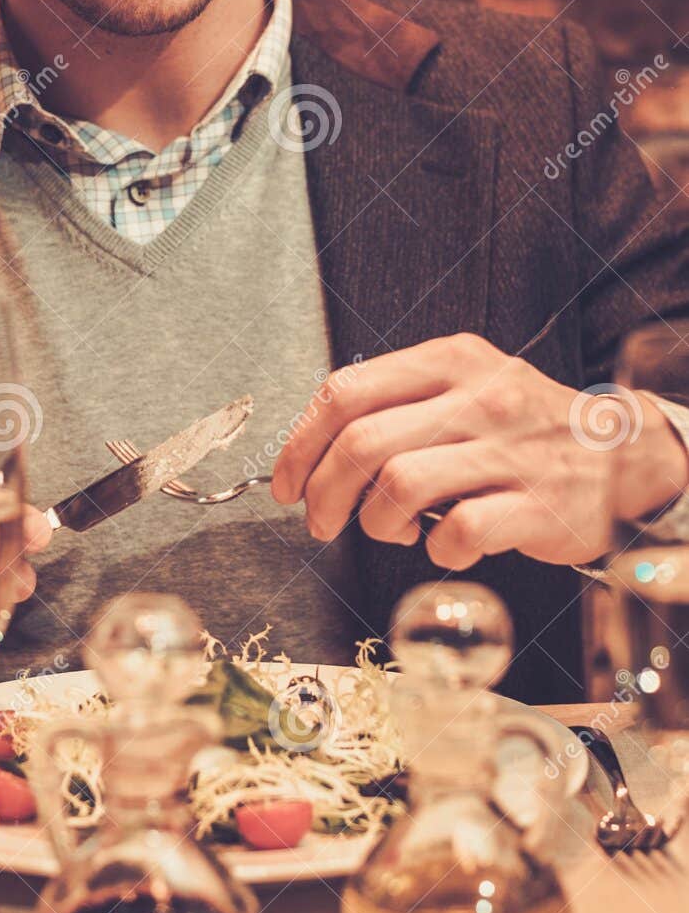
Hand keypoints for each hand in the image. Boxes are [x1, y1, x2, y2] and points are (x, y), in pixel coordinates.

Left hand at [270, 333, 688, 571]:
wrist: (625, 454)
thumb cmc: (525, 428)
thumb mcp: (466, 386)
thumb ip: (400, 404)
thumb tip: (318, 451)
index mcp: (451, 361)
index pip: (345, 391)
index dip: (300, 444)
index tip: (287, 483)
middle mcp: (478, 397)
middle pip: (362, 442)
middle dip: (324, 493)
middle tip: (322, 523)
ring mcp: (509, 450)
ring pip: (400, 485)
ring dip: (376, 521)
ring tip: (391, 531)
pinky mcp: (537, 505)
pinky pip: (460, 533)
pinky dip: (438, 551)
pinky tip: (445, 548)